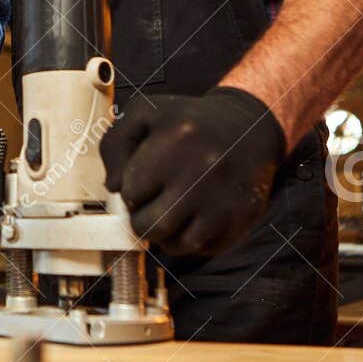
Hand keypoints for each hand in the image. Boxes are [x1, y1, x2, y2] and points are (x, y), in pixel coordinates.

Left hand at [99, 88, 285, 256]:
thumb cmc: (187, 123)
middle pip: (150, 225)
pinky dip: (193, 240)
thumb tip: (113, 187)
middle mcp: (203, 169)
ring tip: (172, 211)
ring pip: (177, 245)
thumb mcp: (146, 113)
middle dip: (142, 220)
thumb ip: (114, 143)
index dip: (132, 190)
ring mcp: (225, 197)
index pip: (131, 191)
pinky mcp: (242, 217)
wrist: (248, 126)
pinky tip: (195, 216)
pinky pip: (204, 249)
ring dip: (166, 235)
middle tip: (152, 204)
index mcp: (176, 138)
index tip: (144, 180)